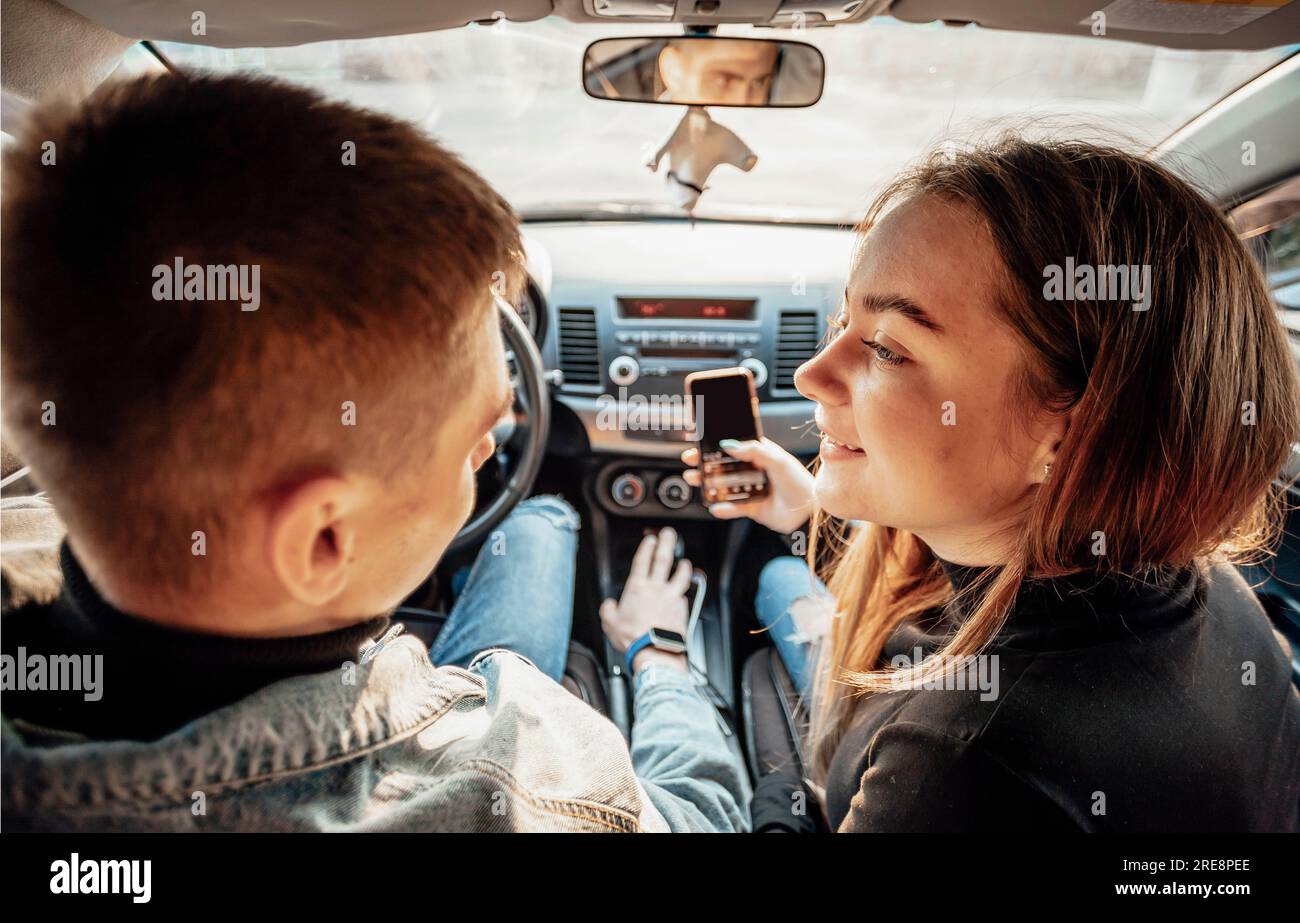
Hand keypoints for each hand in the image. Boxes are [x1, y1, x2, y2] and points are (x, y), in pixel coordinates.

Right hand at [599, 527, 692, 674]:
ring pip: (681, 575)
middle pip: (663, 559)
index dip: (646, 547)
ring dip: (683, 566)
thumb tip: (608, 605)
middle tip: (669, 534)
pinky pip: (685, 597)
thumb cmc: (634, 638)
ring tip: (685, 561)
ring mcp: (672, 597)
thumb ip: (608, 610)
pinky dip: (684, 594)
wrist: (655, 650)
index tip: (650, 539)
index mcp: (637, 588)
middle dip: (666, 543)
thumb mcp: (610, 623)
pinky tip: (684, 595)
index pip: (642, 560)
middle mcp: (656, 589)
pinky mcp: (683, 609)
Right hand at [680, 437, 813, 534]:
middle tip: (690, 460)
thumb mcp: (777, 460)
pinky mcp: (751, 508)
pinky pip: (733, 508)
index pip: (734, 445)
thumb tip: (729, 443)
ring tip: (695, 480)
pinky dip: (723, 508)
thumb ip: (754, 450)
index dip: (716, 443)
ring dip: (708, 483)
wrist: (809, 512)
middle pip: (723, 465)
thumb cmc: (799, 482)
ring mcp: (750, 489)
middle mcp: (753, 470)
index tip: (699, 439)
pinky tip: (716, 507)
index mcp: (759, 454)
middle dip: (705, 462)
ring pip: (724, 485)